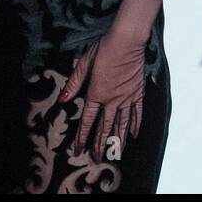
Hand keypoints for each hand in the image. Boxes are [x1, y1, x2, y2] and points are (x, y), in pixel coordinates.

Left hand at [60, 28, 146, 162]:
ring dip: (118, 141)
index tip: (78, 150)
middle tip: (97, 159)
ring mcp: (127, 98)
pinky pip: (137, 113)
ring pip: (122, 124)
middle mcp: (112, 100)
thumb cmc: (104, 50)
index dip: (81, 137)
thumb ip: (74, 83)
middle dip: (99, 144)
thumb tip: (63, 99)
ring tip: (116, 154)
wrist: (127, 42)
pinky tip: (134, 135)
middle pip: (105, 127)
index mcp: (96, 93)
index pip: (87, 121)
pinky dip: (135, 125)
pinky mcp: (138, 93)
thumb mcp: (84, 63)